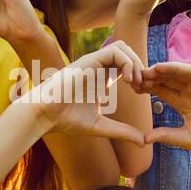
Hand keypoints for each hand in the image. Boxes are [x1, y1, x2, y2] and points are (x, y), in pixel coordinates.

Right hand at [17, 41, 146, 144]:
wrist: (46, 115)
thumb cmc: (68, 119)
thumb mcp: (102, 126)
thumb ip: (123, 131)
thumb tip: (143, 143)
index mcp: (102, 78)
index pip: (127, 66)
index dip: (140, 76)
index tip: (142, 94)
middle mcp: (99, 67)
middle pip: (128, 52)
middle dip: (140, 66)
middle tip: (142, 87)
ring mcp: (94, 62)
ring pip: (123, 47)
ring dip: (135, 62)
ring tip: (135, 83)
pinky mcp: (89, 60)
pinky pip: (115, 50)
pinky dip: (127, 62)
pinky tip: (128, 80)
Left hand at [131, 61, 190, 157]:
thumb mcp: (185, 137)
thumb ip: (166, 135)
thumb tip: (143, 139)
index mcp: (182, 102)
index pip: (161, 91)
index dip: (146, 88)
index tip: (131, 88)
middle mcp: (189, 91)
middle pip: (165, 79)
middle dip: (149, 77)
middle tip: (132, 75)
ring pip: (176, 73)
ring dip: (160, 70)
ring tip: (144, 70)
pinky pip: (190, 71)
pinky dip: (176, 68)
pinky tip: (161, 67)